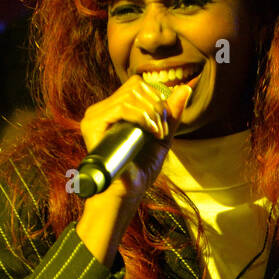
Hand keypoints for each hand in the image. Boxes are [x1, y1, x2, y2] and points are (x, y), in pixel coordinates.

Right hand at [77, 75, 193, 204]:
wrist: (126, 193)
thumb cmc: (141, 170)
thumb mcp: (162, 138)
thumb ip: (171, 114)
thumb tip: (185, 88)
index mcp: (113, 110)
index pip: (136, 85)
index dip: (157, 98)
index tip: (164, 124)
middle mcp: (102, 109)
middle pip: (135, 86)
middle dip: (157, 106)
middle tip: (162, 131)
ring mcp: (95, 115)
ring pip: (131, 95)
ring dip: (152, 114)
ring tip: (158, 134)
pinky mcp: (92, 123)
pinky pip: (123, 107)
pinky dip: (143, 117)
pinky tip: (151, 133)